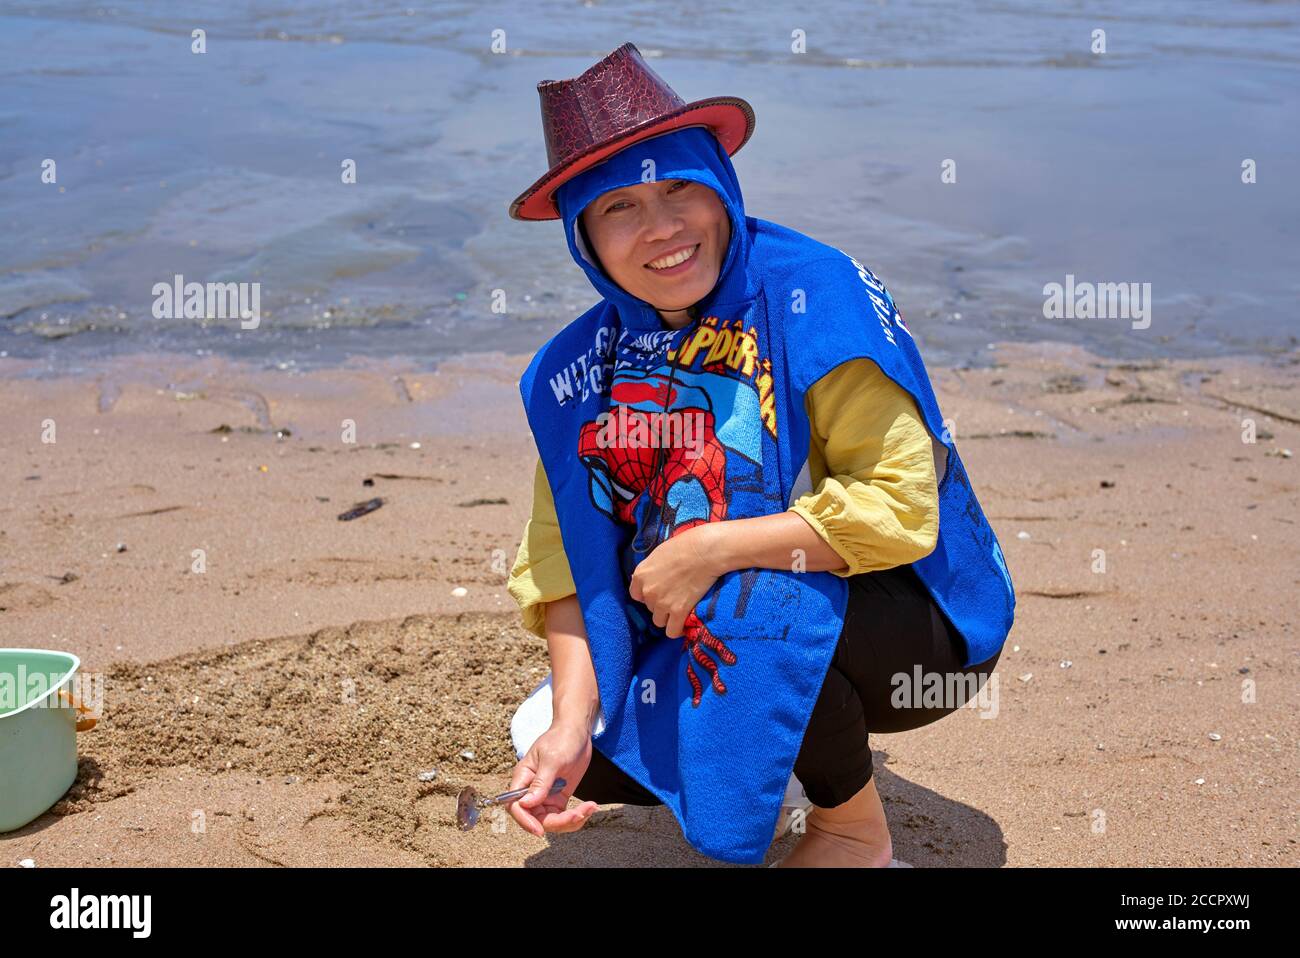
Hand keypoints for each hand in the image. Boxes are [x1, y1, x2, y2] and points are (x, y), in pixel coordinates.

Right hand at [506, 720, 599, 835]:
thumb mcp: (552, 759)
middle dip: (557, 823)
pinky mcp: (559, 798)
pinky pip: (564, 816)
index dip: (525, 821)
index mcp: (523, 779)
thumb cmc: (561, 739)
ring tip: (589, 809)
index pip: (516, 806)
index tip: (539, 830)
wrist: (576, 732)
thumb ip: (540, 783)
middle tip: (578, 816)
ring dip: (570, 821)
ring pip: (551, 821)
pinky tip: (590, 808)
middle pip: (535, 818)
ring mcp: (545, 796)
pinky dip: (577, 816)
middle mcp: (531, 791)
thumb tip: (526, 804)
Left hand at [629, 522, 726, 639]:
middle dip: (660, 604)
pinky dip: (678, 629)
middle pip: (650, 608)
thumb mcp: (659, 554)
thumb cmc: (685, 546)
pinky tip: (684, 624)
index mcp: (640, 574)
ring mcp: (662, 603)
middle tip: (676, 596)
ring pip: (659, 621)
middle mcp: (648, 591)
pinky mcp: (678, 611)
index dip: (648, 595)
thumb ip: (651, 570)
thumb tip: (650, 578)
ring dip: (668, 617)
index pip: (636, 595)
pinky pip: (672, 631)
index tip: (659, 592)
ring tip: (681, 609)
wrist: (704, 551)